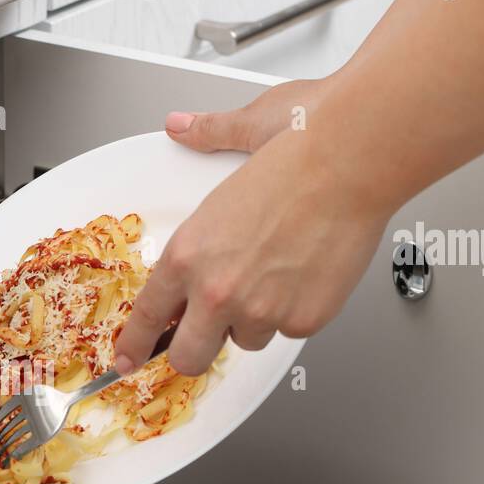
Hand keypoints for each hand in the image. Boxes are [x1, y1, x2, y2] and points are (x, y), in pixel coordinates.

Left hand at [114, 82, 391, 376]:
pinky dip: (296, 310)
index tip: (128, 359)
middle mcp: (217, 290)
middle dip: (195, 349)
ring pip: (246, 340)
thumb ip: (206, 137)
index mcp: (187, 253)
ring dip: (255, 318)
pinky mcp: (302, 319)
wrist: (355, 157)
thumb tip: (183, 125)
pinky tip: (305, 272)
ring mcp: (261, 310)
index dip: (135, 344)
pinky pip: (289, 330)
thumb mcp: (240, 137)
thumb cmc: (304, 146)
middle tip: (210, 331)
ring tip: (276, 270)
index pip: (148, 315)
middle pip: (188, 357)